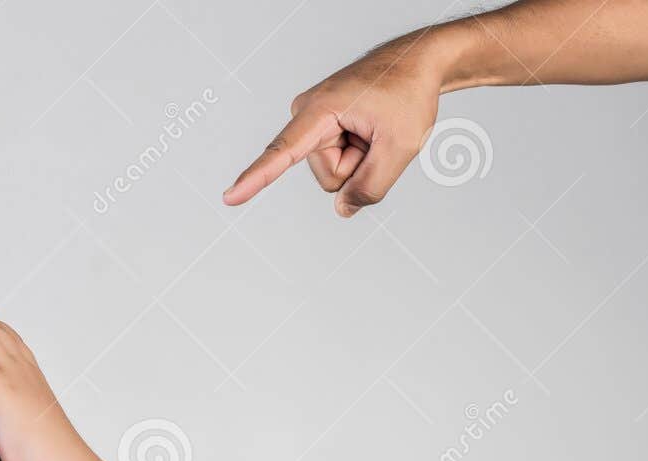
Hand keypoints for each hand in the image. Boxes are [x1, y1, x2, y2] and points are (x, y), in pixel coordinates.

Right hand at [222, 32, 446, 216]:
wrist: (416, 63)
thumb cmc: (409, 93)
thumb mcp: (401, 145)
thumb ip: (372, 186)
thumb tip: (343, 209)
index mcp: (321, 109)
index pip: (282, 152)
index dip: (256, 178)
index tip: (230, 196)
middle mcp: (307, 114)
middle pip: (329, 176)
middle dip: (358, 167)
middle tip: (379, 134)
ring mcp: (313, 122)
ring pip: (334, 173)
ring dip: (361, 159)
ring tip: (375, 129)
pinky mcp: (321, 129)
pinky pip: (337, 162)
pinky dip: (359, 155)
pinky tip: (369, 131)